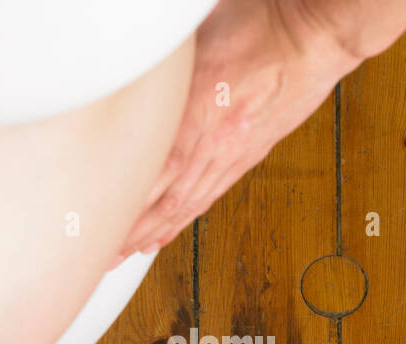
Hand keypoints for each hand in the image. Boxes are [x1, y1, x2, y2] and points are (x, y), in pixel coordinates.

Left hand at [112, 0, 361, 264]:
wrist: (315, 36)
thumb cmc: (261, 26)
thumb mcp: (194, 43)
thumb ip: (160, 71)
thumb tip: (129, 69)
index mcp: (192, 119)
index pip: (142, 176)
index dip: (116, 205)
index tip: (90, 221)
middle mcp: (209, 147)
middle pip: (158, 203)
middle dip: (127, 234)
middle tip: (100, 255)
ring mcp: (229, 156)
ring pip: (182, 206)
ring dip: (150, 234)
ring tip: (125, 254)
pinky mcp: (246, 156)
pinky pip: (207, 197)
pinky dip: (181, 220)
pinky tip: (165, 233)